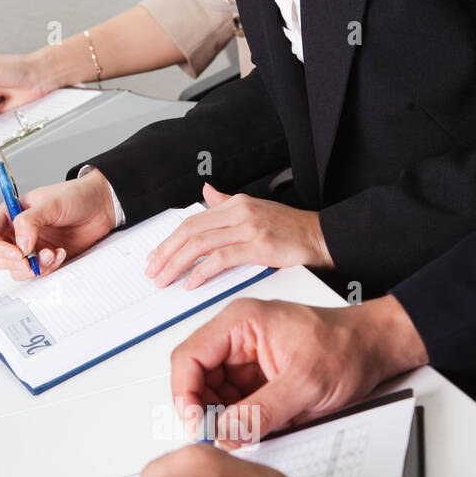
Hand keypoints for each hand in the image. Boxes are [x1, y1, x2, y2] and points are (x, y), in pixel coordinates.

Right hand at [0, 170, 116, 279]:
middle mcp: (16, 234)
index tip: (17, 252)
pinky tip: (60, 254)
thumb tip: (21, 245)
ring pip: (16, 270)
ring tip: (52, 254)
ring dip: (34, 268)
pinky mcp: (46, 260)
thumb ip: (30, 222)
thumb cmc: (74, 197)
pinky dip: (49, 268)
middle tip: (29, 262)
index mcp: (9, 215)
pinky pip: (39, 273)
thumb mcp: (50, 203)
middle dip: (12, 263)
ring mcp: (31, 249)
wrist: (100, 207)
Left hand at [144, 184, 333, 289]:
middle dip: (166, 253)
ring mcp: (248, 228)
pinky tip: (191, 283)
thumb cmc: (292, 230)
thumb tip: (207, 192)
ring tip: (165, 280)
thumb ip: (228, 203)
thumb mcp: (256, 210)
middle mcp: (239, 212)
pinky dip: (201, 272)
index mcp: (235, 204)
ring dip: (177, 264)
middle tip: (152, 272)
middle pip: (190, 231)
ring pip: (200, 244)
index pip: (192, 221)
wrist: (323, 237)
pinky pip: (221, 259)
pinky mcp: (258, 246)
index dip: (170, 240)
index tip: (156, 257)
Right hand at [170, 295, 428, 447]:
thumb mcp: (305, 384)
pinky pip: (234, 403)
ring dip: (222, 419)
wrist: (375, 348)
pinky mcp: (256, 378)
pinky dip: (239, 420)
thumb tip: (225, 434)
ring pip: (213, 395)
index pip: (189, 358)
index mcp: (240, 323)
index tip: (196, 425)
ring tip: (242, 434)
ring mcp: (245, 359)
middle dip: (205, 411)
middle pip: (196, 379)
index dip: (185, 395)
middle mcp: (237, 338)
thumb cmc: (347, 347)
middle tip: (218, 438)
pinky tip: (255, 429)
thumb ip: (261, 411)